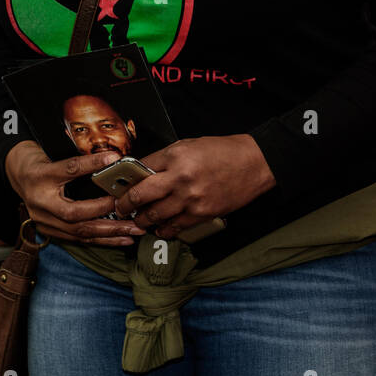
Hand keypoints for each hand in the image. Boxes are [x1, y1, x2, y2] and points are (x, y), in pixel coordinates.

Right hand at [4, 140, 144, 245]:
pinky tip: (119, 239)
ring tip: (133, 232)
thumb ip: (82, 160)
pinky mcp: (49, 230)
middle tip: (133, 216)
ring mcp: (43, 220)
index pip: (70, 169)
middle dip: (108, 217)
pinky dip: (100, 239)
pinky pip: (77, 238)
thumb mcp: (56, 156)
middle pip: (76, 214)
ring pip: (79, 232)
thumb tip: (113, 158)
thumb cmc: (41, 164)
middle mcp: (40, 203)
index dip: (91, 164)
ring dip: (109, 233)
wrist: (19, 176)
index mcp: (41, 177)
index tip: (114, 159)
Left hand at [114, 134, 275, 237]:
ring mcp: (191, 198)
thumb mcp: (190, 145)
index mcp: (176, 155)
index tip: (119, 186)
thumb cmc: (224, 151)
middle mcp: (180, 178)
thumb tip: (144, 173)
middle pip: (140, 196)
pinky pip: (175, 227)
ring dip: (143, 220)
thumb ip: (166, 159)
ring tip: (140, 219)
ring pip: (154, 216)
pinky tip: (161, 228)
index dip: (126, 179)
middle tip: (120, 208)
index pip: (140, 169)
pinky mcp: (202, 214)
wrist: (255, 163)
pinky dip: (164, 230)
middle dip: (125, 204)